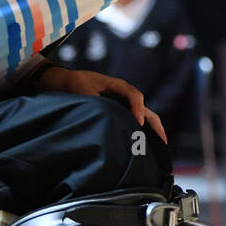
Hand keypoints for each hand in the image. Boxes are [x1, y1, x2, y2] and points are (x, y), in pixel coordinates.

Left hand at [38, 67, 167, 143]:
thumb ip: (94, 101)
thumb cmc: (73, 83)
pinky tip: (144, 143)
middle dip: (155, 124)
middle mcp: (124, 94)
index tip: (139, 123)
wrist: (64, 81)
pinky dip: (141, 130)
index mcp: (117, 85)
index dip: (138, 109)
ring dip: (151, 128)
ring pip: (143, 114)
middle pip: (145, 108)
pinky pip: (133, 119)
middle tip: (162, 141)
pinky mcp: (118, 110)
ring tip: (160, 145)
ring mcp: (122, 102)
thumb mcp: (81, 90)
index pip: (134, 95)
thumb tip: (104, 118)